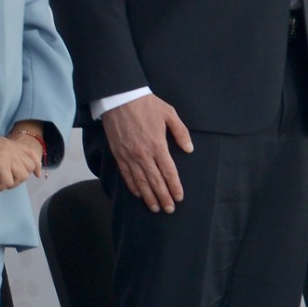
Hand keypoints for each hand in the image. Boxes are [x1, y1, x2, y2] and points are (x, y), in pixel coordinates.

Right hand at [0, 131, 40, 197]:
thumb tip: (3, 173)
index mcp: (9, 143)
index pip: (31, 153)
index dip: (37, 165)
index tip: (38, 175)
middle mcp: (12, 148)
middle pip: (29, 167)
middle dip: (20, 180)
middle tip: (5, 184)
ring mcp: (7, 155)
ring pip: (22, 176)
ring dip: (10, 185)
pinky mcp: (0, 163)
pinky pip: (8, 181)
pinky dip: (1, 186)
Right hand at [102, 93, 191, 212]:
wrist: (119, 98)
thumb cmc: (146, 104)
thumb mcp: (169, 113)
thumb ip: (181, 132)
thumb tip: (188, 149)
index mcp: (158, 145)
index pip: (168, 171)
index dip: (174, 186)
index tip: (179, 197)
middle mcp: (144, 154)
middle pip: (155, 181)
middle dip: (163, 197)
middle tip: (169, 209)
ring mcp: (129, 156)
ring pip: (140, 182)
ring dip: (148, 197)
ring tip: (155, 208)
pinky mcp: (119, 154)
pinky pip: (126, 174)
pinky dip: (132, 186)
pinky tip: (138, 194)